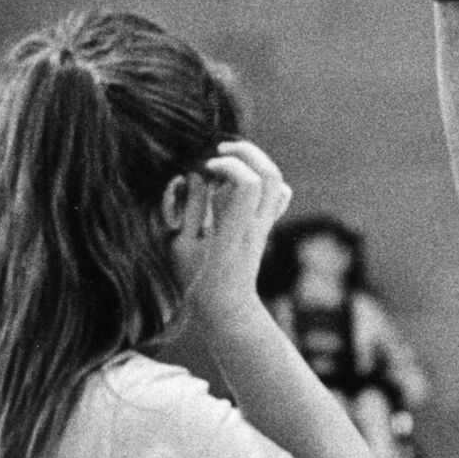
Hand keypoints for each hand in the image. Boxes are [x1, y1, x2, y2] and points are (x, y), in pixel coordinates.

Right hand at [169, 139, 292, 329]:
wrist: (225, 307)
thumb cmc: (194, 280)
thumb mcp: (179, 247)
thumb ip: (187, 210)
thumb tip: (193, 175)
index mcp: (232, 233)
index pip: (247, 186)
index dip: (228, 166)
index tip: (205, 168)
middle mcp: (255, 227)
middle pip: (270, 175)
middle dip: (246, 152)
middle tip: (219, 150)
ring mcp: (265, 226)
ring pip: (277, 182)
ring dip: (256, 160)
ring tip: (229, 157)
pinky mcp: (267, 225)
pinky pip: (279, 195)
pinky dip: (264, 179)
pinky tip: (240, 179)